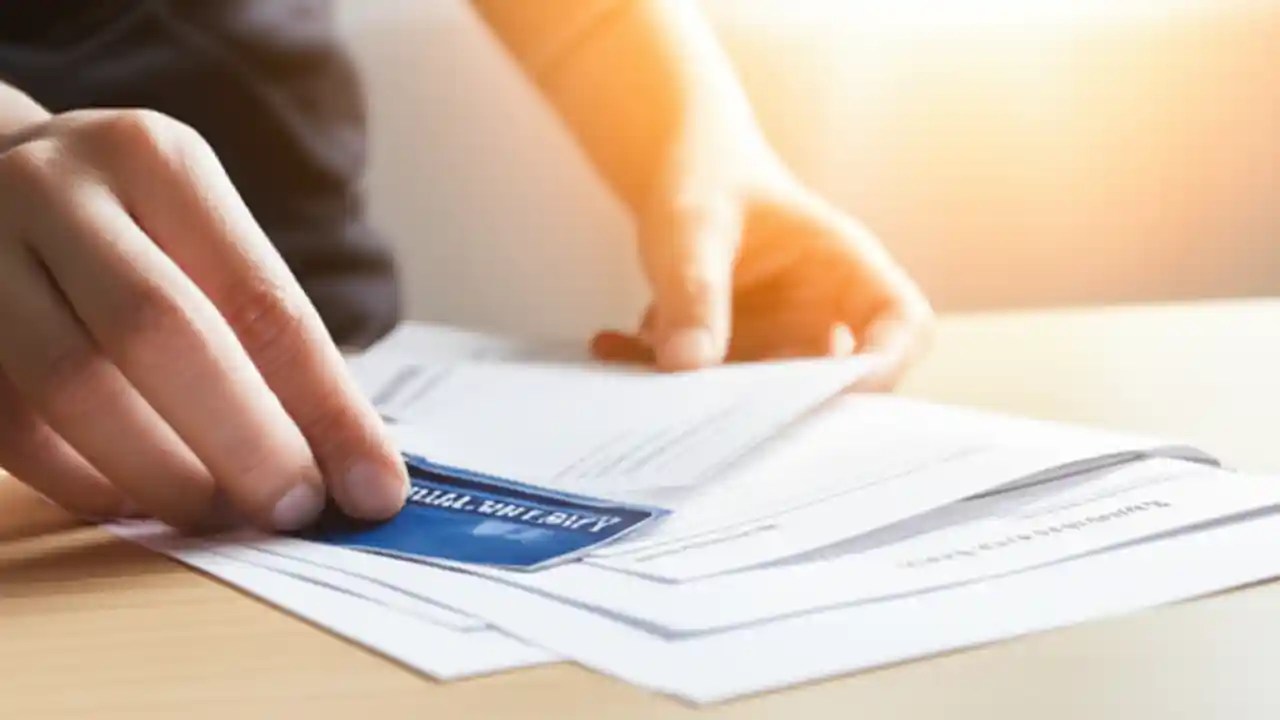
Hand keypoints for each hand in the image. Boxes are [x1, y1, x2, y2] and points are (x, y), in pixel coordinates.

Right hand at [0, 109, 405, 528]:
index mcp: (155, 160)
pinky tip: (137, 503)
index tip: (374, 488)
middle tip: (294, 511)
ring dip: (165, 475)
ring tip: (220, 516)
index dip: (326, 406)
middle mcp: (57, 191)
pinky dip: (87, 483)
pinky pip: (16, 428)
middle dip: (245, 441)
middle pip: (163, 332)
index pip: (261, 299)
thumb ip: (260, 333)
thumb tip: (347, 466)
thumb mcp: (196, 236)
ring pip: (74, 387)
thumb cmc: (126, 229)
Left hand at [592, 139, 932, 389]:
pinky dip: (660, 375)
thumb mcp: (695, 226)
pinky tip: (613, 344)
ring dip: (703, 395)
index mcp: (847, 268)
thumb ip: (694, 290)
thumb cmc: (708, 183)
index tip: (841, 389)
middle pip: (831, 384)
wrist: (679, 173)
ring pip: (761, 397)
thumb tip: (688, 365)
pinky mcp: (734, 363)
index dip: (887, 364)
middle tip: (715, 407)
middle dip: (776, 405)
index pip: (903, 325)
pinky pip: (708, 388)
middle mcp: (822, 317)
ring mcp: (778, 346)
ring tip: (643, 357)